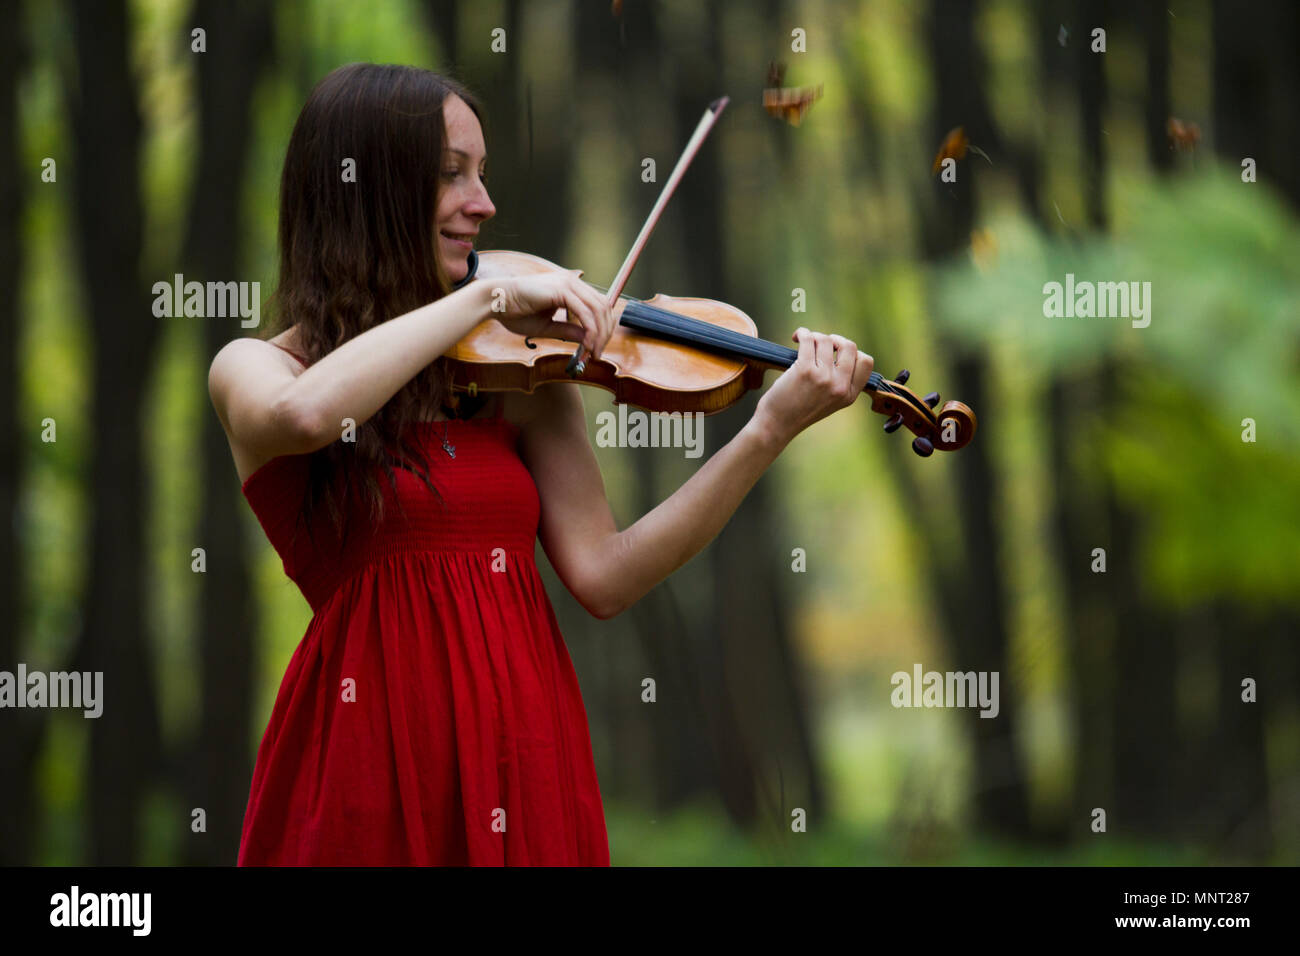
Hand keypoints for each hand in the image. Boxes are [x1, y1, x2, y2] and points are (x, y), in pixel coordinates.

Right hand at [491, 271, 615, 359]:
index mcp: (569, 287)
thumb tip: (588, 340)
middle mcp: (572, 281)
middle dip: (605, 332)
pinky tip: (587, 344)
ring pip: (598, 310)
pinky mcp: (563, 290)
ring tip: (594, 352)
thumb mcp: (548, 327)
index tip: (597, 347)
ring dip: (600, 334)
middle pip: (603, 306)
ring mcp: (568, 283)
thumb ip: (569, 331)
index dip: (603, 327)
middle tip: (598, 353)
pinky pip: (586, 313)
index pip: (597, 305)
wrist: (496, 302)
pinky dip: (590, 331)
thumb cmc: (516, 312)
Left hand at [753, 328, 873, 443]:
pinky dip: (802, 333)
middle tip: (820, 344)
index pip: (866, 362)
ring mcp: (824, 378)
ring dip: (814, 336)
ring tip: (804, 342)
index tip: (837, 353)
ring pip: (826, 340)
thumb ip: (840, 381)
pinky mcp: (805, 370)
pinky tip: (797, 337)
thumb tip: (842, 348)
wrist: (778, 424)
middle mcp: (840, 387)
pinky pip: (809, 339)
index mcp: (849, 395)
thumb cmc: (799, 410)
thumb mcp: (830, 401)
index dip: (852, 352)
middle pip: (850, 346)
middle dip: (835, 339)